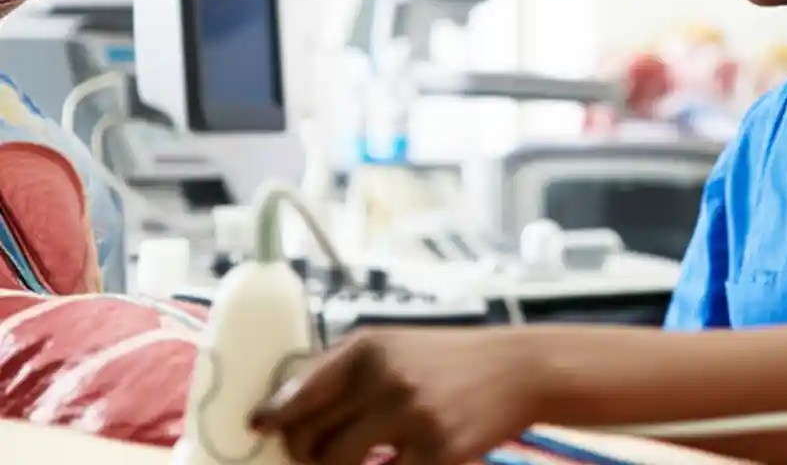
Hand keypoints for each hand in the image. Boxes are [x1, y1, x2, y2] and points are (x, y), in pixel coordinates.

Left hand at [249, 327, 552, 464]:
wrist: (516, 369)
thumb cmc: (448, 358)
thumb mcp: (394, 345)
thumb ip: (343, 367)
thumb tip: (285, 401)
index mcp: (368, 348)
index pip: (301, 390)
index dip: (273, 416)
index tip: (257, 428)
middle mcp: (386, 379)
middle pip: (312, 435)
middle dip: (302, 452)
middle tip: (310, 454)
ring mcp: (412, 417)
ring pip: (337, 463)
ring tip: (346, 462)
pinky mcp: (437, 452)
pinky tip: (389, 461)